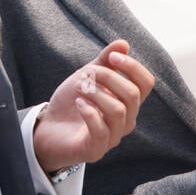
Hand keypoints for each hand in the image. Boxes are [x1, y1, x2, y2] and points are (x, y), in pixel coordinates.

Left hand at [32, 39, 154, 171]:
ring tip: (78, 87)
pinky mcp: (96, 150)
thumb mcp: (88, 76)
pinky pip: (100, 130)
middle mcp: (126, 121)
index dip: (133, 67)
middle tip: (87, 73)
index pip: (146, 83)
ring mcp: (112, 137)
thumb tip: (124, 43)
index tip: (112, 56)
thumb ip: (105, 61)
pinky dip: (88, 112)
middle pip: (132, 95)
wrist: (49, 129)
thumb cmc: (73, 101)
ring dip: (96, 93)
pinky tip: (77, 103)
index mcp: (128, 102)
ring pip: (117, 111)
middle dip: (108, 77)